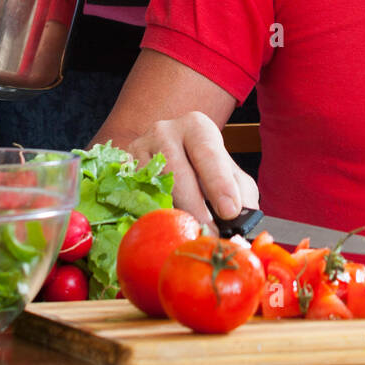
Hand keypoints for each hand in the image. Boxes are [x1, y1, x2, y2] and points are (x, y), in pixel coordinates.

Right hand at [126, 112, 257, 228]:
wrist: (169, 152)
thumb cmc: (205, 167)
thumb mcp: (230, 174)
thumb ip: (240, 194)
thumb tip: (241, 223)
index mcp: (197, 127)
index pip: (208, 154)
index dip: (219, 183)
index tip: (229, 211)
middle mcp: (165, 131)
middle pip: (177, 172)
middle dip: (195, 208)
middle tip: (209, 235)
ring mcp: (139, 148)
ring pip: (153, 186)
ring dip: (170, 216)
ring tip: (186, 237)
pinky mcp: (122, 168)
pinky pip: (133, 196)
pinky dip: (148, 216)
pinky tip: (160, 231)